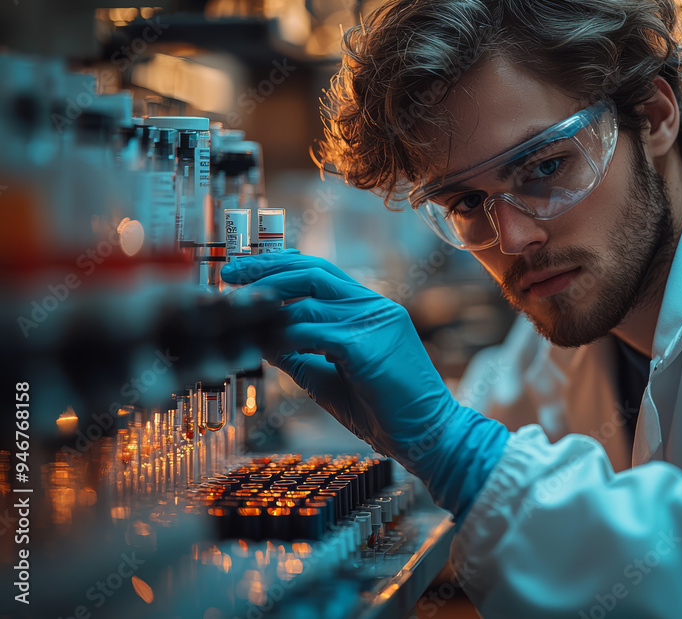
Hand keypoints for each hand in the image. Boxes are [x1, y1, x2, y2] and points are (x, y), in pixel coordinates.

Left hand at [221, 251, 509, 520]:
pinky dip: (283, 338)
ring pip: (308, 300)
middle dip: (265, 269)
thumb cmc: (387, 413)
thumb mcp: (333, 379)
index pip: (321, 272)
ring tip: (237, 315)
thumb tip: (263, 343)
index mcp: (371, 310)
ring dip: (267, 307)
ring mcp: (374, 321)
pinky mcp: (367, 345)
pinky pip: (312, 333)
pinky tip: (264, 346)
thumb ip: (302, 357)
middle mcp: (375, 307)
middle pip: (312, 271)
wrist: (431, 436)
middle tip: (228, 275)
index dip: (281, 266)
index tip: (245, 272)